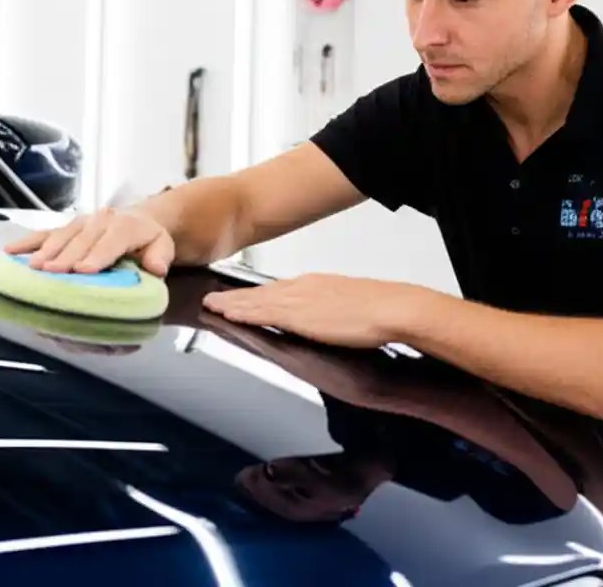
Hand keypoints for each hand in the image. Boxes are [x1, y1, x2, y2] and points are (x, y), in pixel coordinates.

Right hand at [3, 207, 174, 275]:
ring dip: (46, 250)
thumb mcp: (162, 246)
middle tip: (51, 272)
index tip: (82, 270)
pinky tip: (10, 251)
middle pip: (82, 240)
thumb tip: (157, 268)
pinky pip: (45, 233)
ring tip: (33, 266)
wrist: (139, 218)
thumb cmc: (148, 239)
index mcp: (125, 226)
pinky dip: (27, 241)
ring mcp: (80, 222)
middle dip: (66, 256)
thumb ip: (160, 256)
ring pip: (61, 235)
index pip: (110, 242)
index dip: (97, 255)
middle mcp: (100, 220)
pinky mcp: (66, 226)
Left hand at [202, 273, 414, 348]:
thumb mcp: (350, 305)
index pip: (277, 289)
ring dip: (232, 303)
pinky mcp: (297, 315)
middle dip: (236, 297)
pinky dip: (242, 312)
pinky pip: (261, 313)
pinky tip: (228, 314)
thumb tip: (327, 318)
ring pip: (255, 301)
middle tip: (214, 299)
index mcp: (315, 284)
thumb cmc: (379, 310)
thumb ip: (332, 310)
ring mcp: (297, 300)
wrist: (390, 307)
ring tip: (212, 306)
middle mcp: (302, 287)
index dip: (255, 294)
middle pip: (260, 293)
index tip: (240, 297)